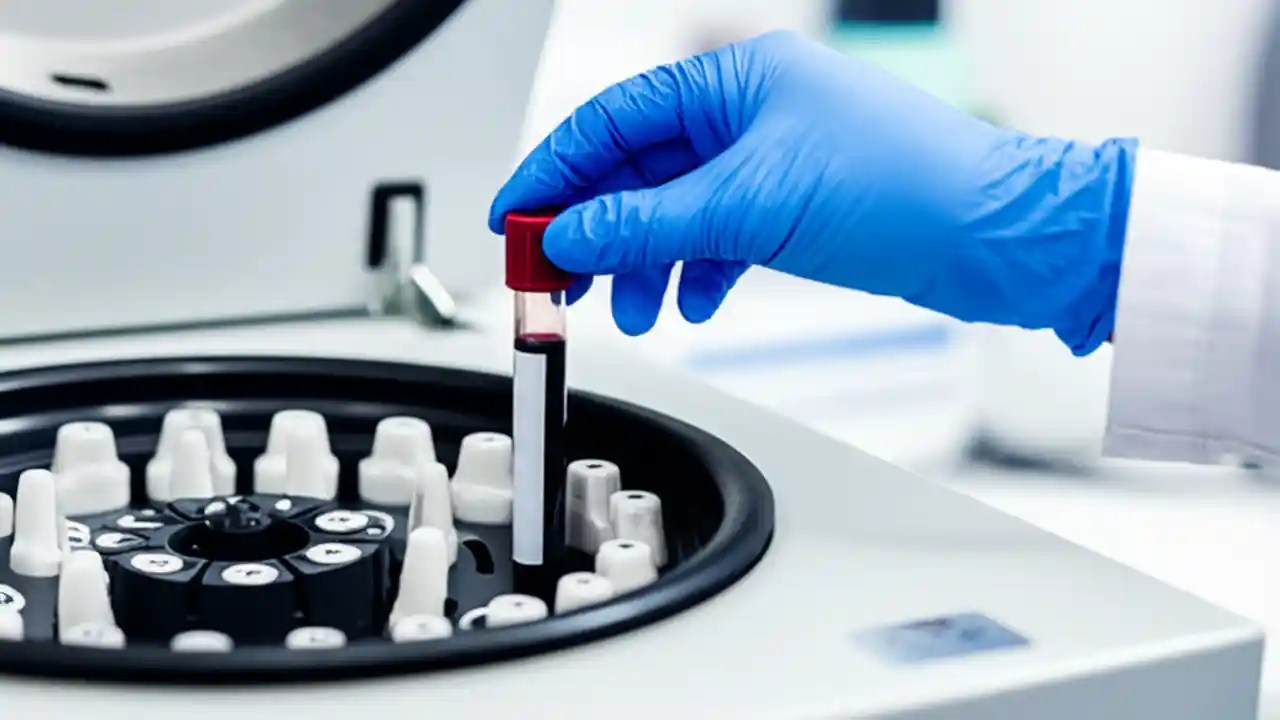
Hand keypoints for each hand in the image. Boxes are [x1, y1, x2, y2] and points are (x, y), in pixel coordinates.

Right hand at [489, 31, 1134, 354]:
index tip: (516, 216)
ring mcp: (774, 160)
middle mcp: (751, 112)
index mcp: (737, 80)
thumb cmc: (909, 188)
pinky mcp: (796, 206)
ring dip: (645, 260)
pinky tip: (695, 298)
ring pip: (676, 209)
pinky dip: (698, 270)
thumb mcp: (753, 205)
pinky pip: (720, 236)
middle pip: (639, 168)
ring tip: (633, 306)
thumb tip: (575, 231)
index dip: (555, 169)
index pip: (614, 119)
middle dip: (598, 227)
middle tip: (558, 275)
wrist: (1002, 238)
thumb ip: (649, 223)